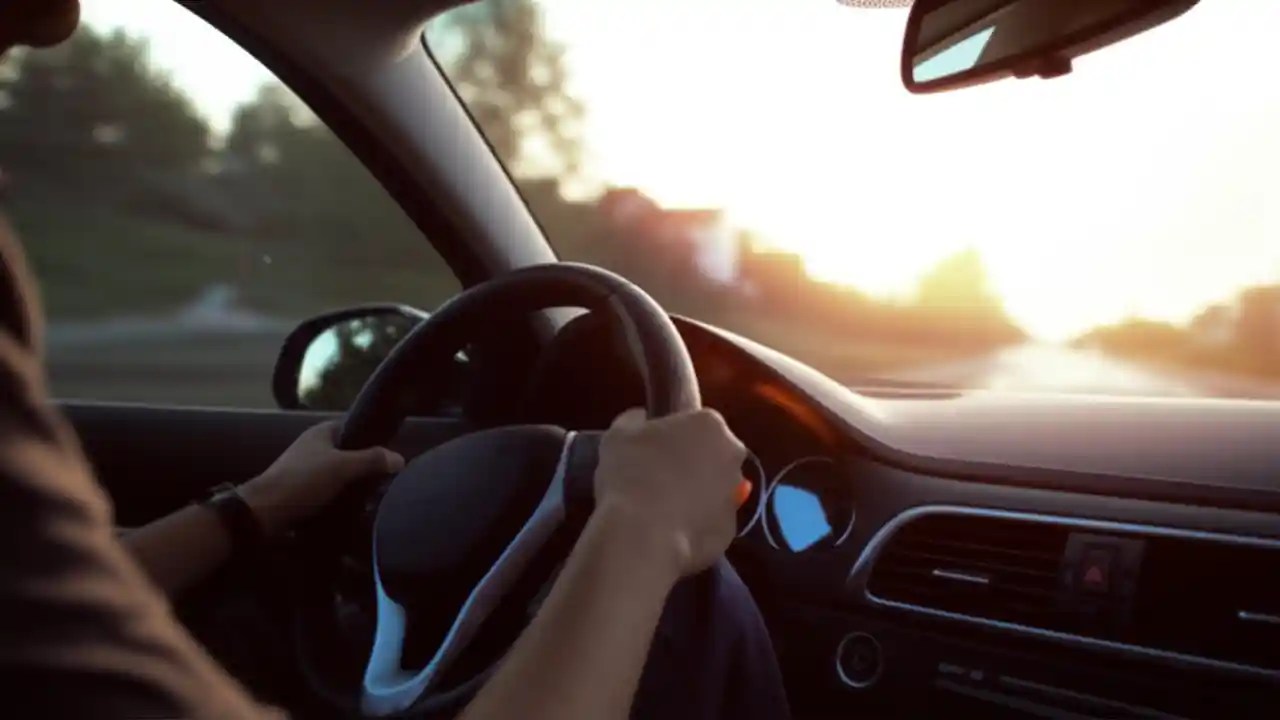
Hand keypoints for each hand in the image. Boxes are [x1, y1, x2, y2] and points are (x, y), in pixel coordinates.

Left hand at [240, 421, 404, 535]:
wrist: (263, 512)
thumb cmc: (302, 481)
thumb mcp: (342, 467)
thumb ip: (371, 460)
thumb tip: (400, 458)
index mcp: (322, 432)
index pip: (356, 428)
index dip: (373, 440)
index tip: (391, 457)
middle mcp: (314, 447)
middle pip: (350, 453)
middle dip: (366, 467)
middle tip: (385, 482)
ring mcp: (307, 469)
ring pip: (341, 474)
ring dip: (354, 486)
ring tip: (374, 498)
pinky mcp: (303, 491)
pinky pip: (330, 491)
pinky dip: (342, 498)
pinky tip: (354, 509)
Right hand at [591, 408, 747, 581]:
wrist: (642, 537)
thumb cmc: (630, 474)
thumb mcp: (618, 435)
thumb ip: (634, 420)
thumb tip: (642, 419)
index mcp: (709, 423)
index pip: (696, 421)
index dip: (675, 434)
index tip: (655, 447)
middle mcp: (732, 456)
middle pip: (713, 454)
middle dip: (692, 462)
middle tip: (658, 476)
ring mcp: (735, 495)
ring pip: (715, 489)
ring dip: (696, 494)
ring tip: (661, 508)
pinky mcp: (730, 531)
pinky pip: (711, 521)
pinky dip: (696, 524)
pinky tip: (669, 531)